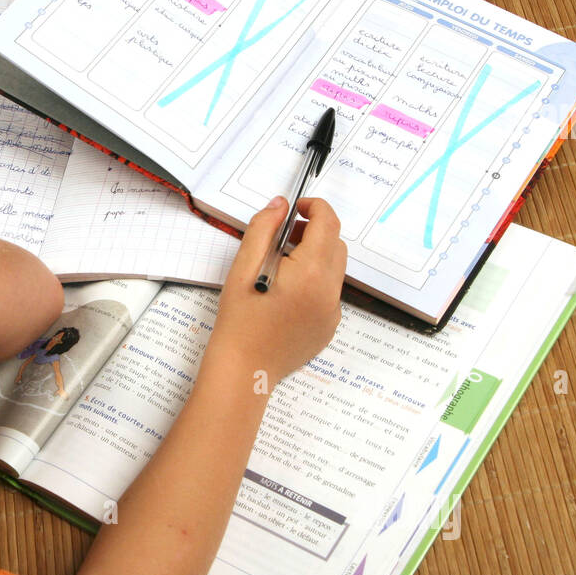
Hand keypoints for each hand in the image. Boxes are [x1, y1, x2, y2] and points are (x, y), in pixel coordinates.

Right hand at [208, 196, 347, 384]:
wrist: (244, 369)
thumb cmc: (239, 321)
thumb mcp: (243, 267)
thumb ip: (263, 229)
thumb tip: (281, 205)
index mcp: (311, 272)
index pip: (328, 223)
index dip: (315, 207)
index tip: (297, 209)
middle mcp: (329, 291)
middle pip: (336, 244)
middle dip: (315, 232)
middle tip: (284, 237)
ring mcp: (332, 312)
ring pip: (334, 269)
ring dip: (315, 257)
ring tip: (282, 266)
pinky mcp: (328, 327)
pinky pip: (329, 293)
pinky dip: (315, 282)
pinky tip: (286, 294)